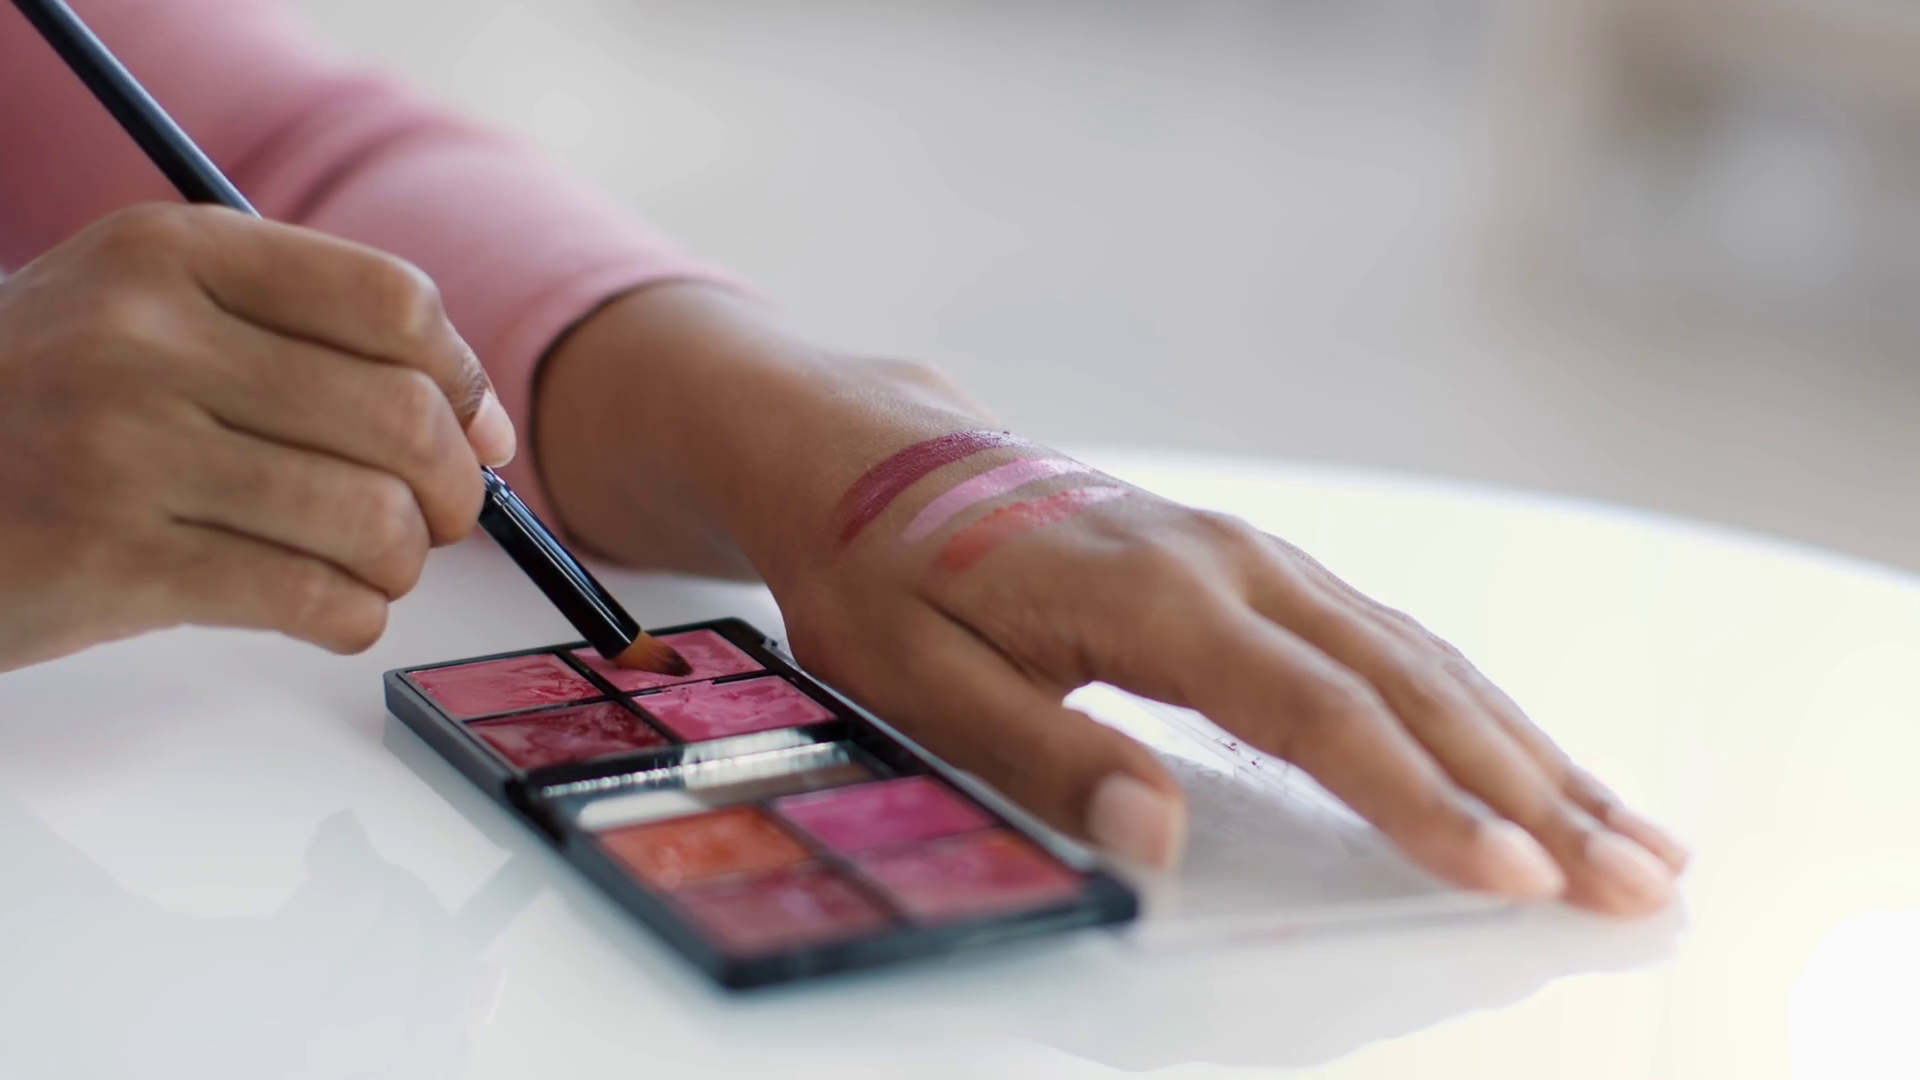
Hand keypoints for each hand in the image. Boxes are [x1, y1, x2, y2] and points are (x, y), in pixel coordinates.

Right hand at [0, 204, 512, 668]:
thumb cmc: (37, 407)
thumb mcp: (144, 315)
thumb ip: (301, 343)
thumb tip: (487, 428)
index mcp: (171, 252)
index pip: (394, 302)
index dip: (464, 379)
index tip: (474, 430)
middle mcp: (146, 336)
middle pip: (402, 416)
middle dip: (455, 488)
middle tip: (440, 518)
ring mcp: (123, 449)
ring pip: (369, 517)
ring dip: (402, 560)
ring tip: (374, 565)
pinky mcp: (111, 562)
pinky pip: (308, 597)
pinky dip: (352, 616)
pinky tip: (330, 608)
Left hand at [538, 285, 1686, 915]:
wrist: (874, 460)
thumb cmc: (887, 574)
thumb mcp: (917, 679)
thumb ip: (1039, 757)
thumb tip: (1154, 841)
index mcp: (1153, 593)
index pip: (1316, 710)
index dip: (1420, 799)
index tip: (1512, 873)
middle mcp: (1228, 563)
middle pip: (1408, 683)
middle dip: (1530, 789)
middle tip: (1634, 879)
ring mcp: (1252, 556)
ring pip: (1421, 657)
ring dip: (1529, 747)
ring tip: (1629, 832)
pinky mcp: (1253, 567)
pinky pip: (1388, 638)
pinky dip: (1473, 703)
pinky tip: (1524, 753)